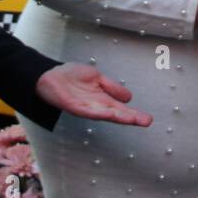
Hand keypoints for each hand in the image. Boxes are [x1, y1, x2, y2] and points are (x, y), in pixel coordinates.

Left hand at [35, 64, 152, 126]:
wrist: (49, 75)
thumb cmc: (71, 76)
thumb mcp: (97, 78)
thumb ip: (112, 87)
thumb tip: (129, 97)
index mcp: (102, 99)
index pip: (121, 109)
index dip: (134, 114)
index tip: (148, 119)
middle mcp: (96, 106)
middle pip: (116, 114)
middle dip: (131, 118)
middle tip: (147, 122)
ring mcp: (85, 108)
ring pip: (105, 114)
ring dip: (119, 117)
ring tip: (133, 119)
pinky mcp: (74, 107)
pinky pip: (88, 111)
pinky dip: (99, 113)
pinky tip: (110, 113)